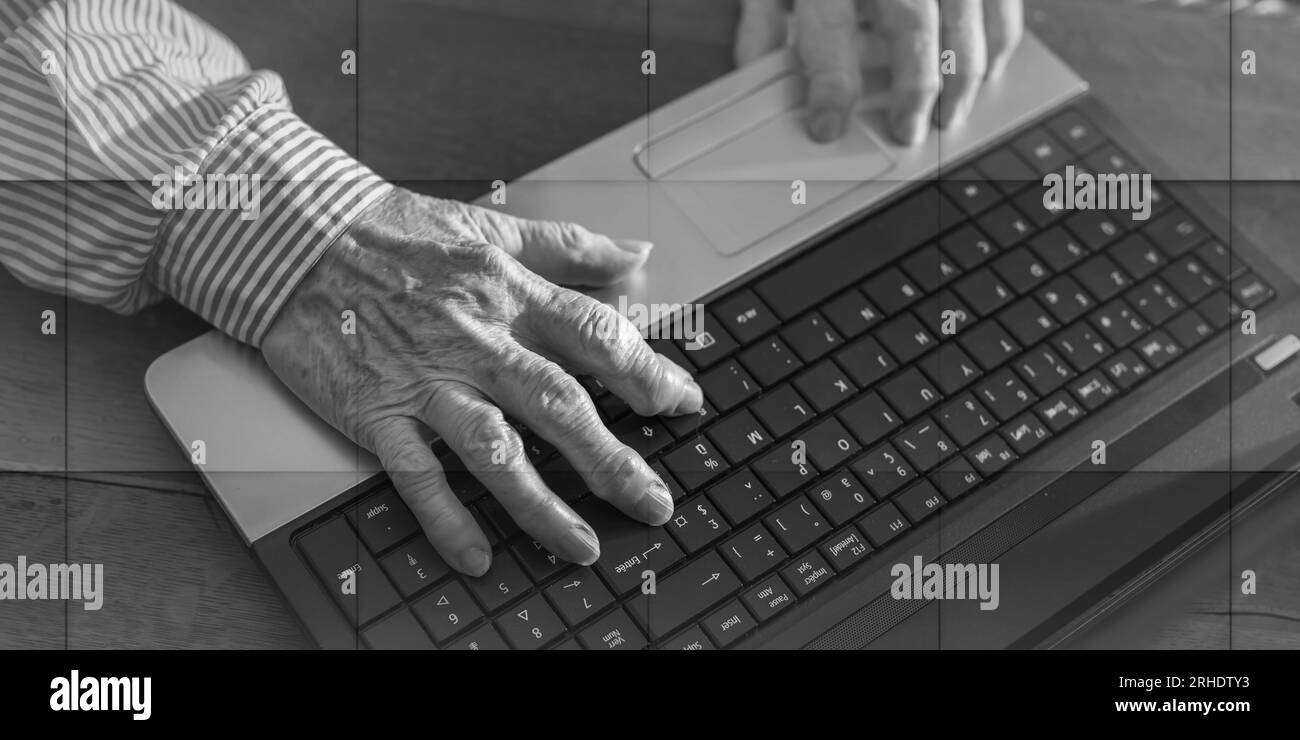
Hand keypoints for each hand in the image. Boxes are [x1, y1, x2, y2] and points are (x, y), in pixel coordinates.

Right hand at [261, 188, 701, 575]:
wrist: (293, 237)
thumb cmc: (394, 233)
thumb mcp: (490, 226)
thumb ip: (568, 246)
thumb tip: (636, 254)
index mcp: (508, 292)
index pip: (593, 336)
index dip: (646, 372)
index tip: (682, 405)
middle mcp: (475, 338)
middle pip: (558, 404)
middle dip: (611, 458)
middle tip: (654, 501)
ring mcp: (425, 379)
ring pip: (495, 449)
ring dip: (542, 502)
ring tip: (582, 545)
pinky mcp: (376, 410)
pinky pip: (416, 474)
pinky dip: (446, 518)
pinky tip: (478, 555)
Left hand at [734, 0, 1023, 143]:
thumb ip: (767, 18)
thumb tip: (757, 75)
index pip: (831, 27)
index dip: (831, 81)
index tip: (828, 124)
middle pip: (913, 22)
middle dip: (914, 86)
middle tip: (907, 131)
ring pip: (967, 16)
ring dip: (963, 76)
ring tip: (947, 119)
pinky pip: (1002, 3)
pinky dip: (997, 43)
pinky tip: (982, 74)